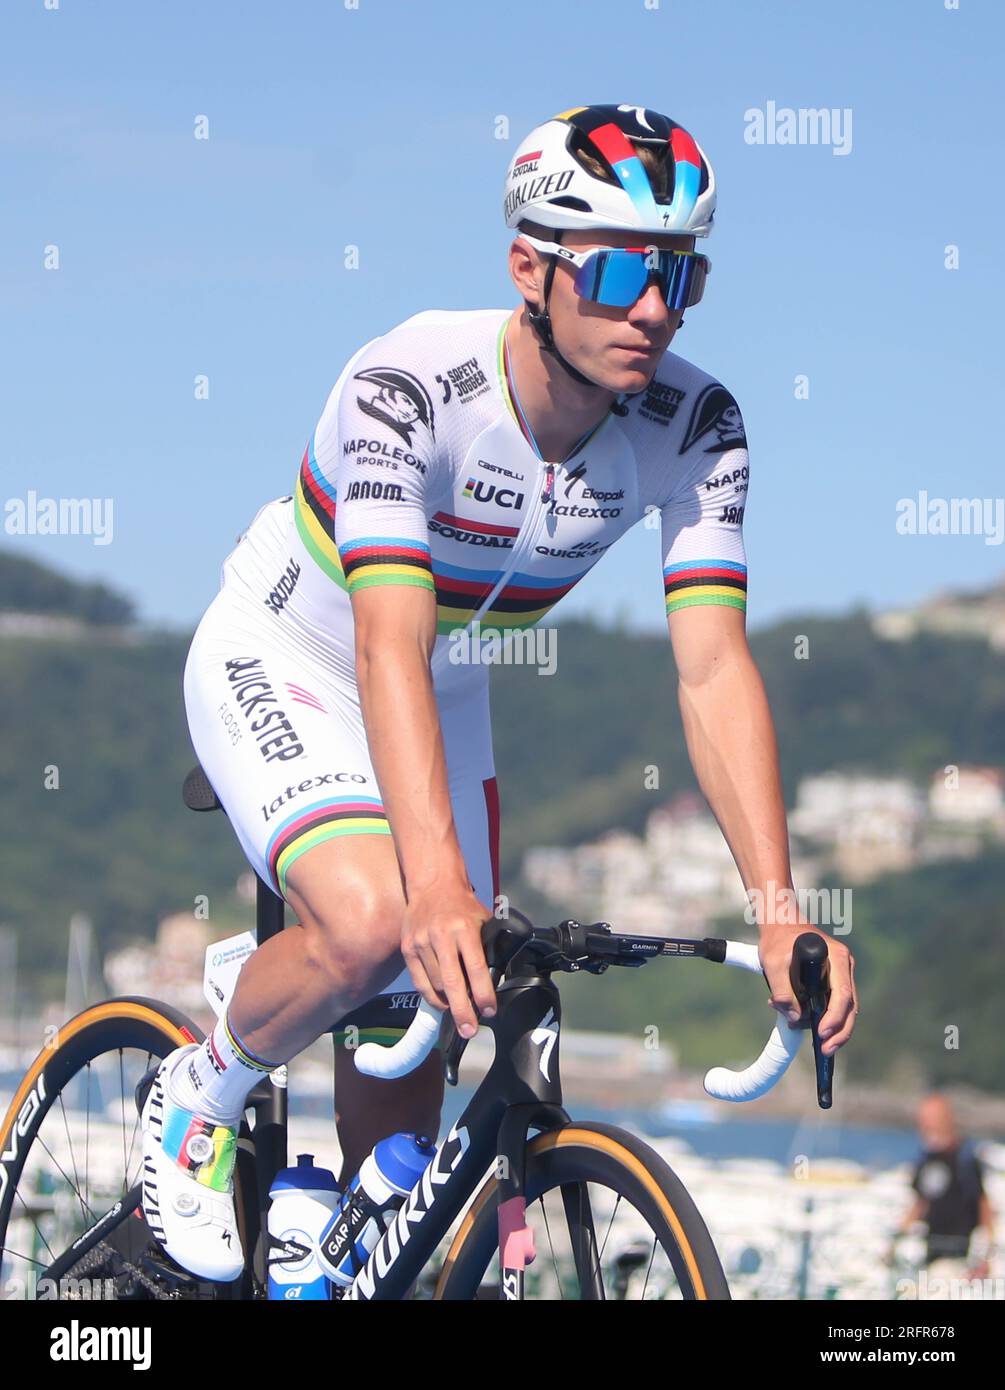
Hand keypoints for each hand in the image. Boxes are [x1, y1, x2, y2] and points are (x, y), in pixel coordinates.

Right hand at [400, 880, 495, 1038]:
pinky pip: (419, 981)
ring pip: (435, 985)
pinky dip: (431, 997)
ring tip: (459, 1014)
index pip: (475, 967)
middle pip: (452, 982)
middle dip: (463, 1011)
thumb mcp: (483, 920)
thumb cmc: (463, 906)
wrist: (433, 884)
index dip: (483, 992)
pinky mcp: (407, 948)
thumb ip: (489, 946)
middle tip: (470, 1031)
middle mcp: (441, 936)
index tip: (490, 1010)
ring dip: (448, 1004)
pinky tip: (442, 1003)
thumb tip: (497, 978)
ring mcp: (421, 943)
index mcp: (464, 929)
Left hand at [758, 920, 856, 1055]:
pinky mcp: (833, 980)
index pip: (843, 993)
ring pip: (843, 1009)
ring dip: (828, 1026)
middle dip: (839, 1032)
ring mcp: (841, 974)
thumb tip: (795, 1018)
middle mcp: (844, 966)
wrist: (780, 923)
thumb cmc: (777, 940)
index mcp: (837, 957)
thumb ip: (783, 991)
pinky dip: (820, 1016)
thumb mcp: (773, 964)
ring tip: (801, 1030)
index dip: (835, 1017)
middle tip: (826, 1051)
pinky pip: (832, 1004)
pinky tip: (800, 1020)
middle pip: (850, 1006)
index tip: (822, 1032)